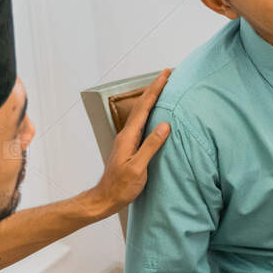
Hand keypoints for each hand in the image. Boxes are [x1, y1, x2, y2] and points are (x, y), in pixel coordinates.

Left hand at [92, 69, 171, 215]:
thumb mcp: (138, 168)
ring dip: (152, 98)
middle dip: (154, 88)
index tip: (166, 74)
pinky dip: (150, 111)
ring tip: (163, 88)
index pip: (144, 106)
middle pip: (142, 105)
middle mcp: (126, 134)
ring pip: (141, 112)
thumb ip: (151, 145)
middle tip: (167, 74)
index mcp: (129, 136)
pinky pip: (142, 122)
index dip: (156, 89)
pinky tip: (155, 113)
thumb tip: (165, 124)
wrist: (105, 198)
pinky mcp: (130, 146)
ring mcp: (127, 139)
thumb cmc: (121, 187)